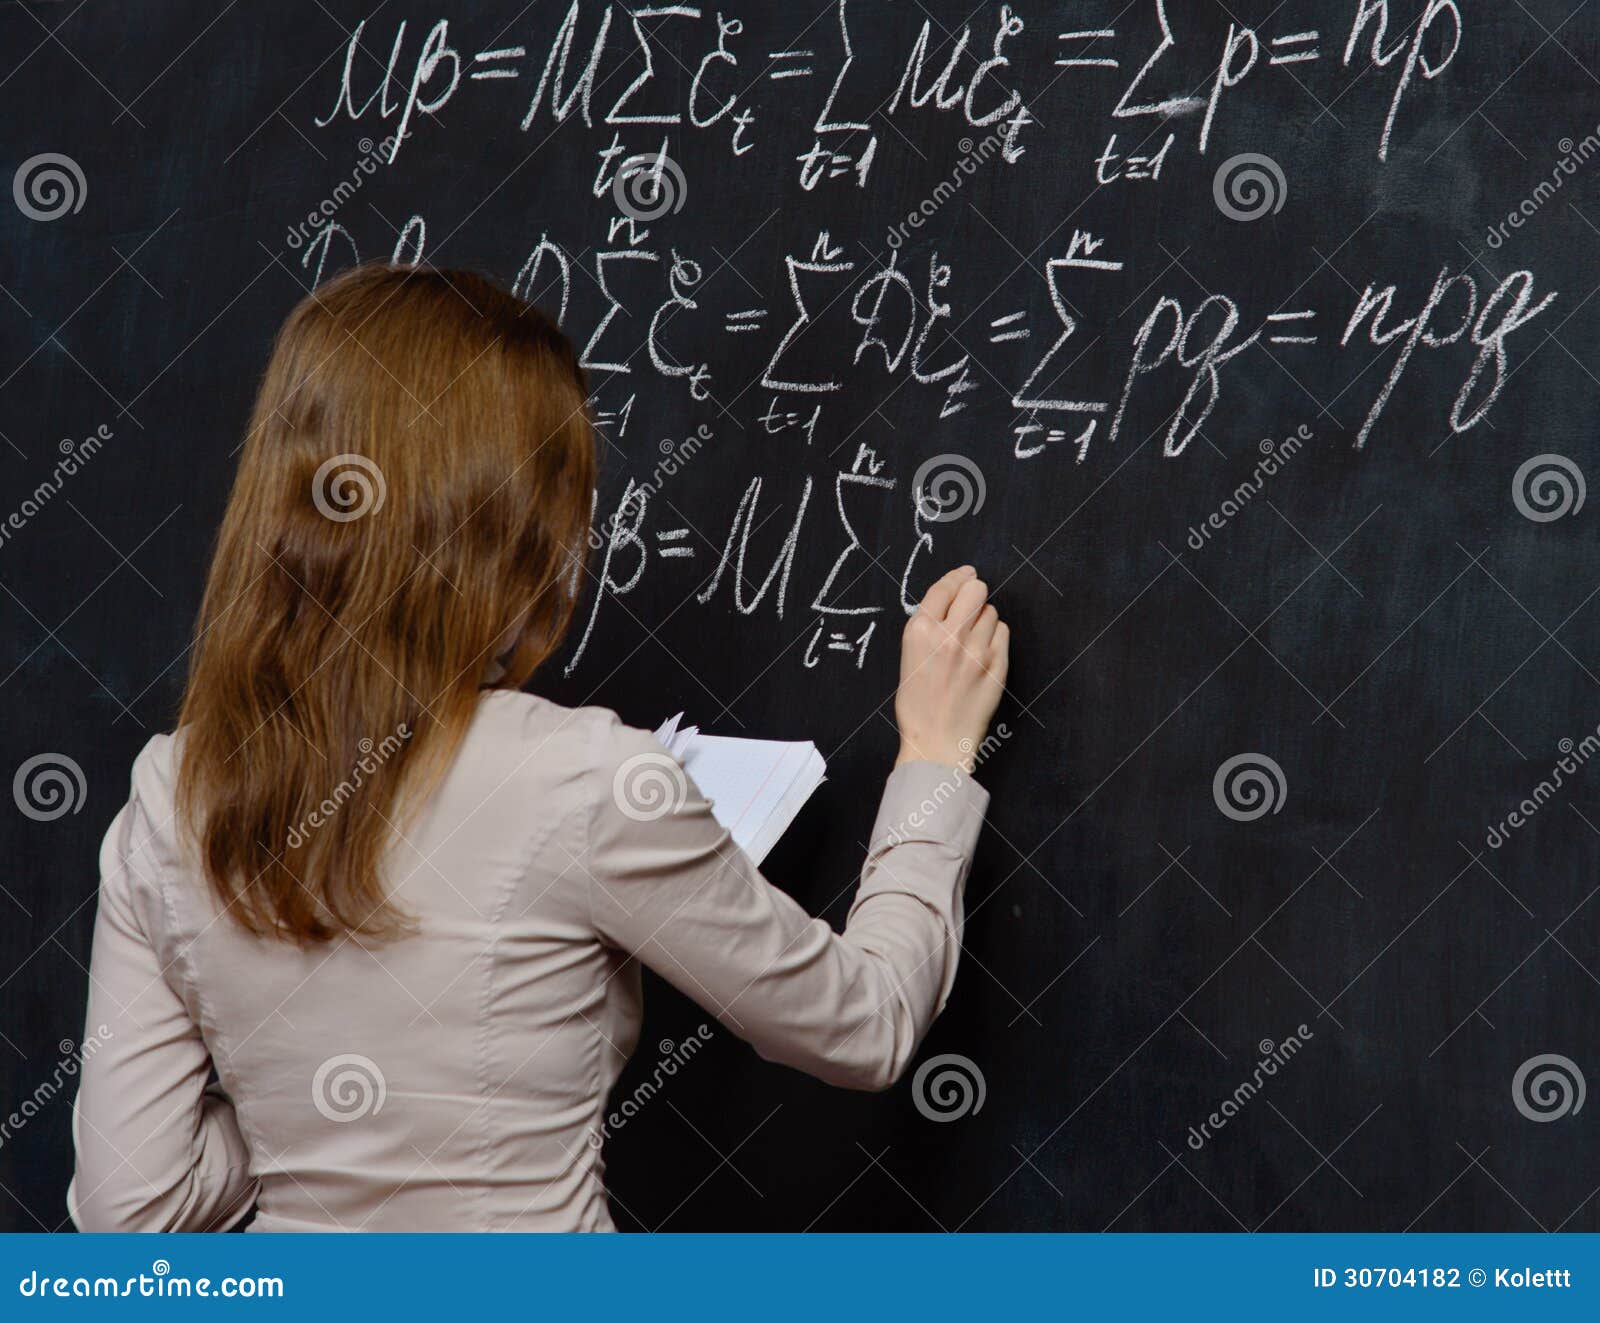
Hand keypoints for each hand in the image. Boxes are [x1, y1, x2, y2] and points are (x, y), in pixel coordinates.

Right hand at [894, 565, 1008, 772]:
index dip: (957, 577)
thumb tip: (951, 596)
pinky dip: (995, 638)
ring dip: (984, 619)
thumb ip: (928, 626)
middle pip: (975, 589)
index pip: (945, 587)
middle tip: (972, 604)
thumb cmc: (918, 704)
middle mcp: (949, 636)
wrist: (937, 742)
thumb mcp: (909, 657)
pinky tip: (984, 653)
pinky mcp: (996, 665)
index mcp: (920, 632)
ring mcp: (976, 651)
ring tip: (973, 640)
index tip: (966, 574)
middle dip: (974, 593)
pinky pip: (1002, 633)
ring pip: (991, 611)